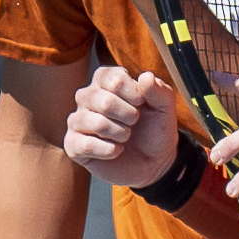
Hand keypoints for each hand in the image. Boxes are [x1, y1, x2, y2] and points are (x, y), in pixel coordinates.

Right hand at [65, 67, 179, 187]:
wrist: (152, 162)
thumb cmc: (155, 128)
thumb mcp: (165, 108)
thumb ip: (159, 90)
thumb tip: (145, 77)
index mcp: (106, 81)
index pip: (114, 79)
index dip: (134, 94)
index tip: (142, 103)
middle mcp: (87, 97)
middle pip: (104, 101)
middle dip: (128, 116)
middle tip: (134, 122)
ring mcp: (78, 121)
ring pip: (95, 123)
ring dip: (119, 133)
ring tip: (126, 137)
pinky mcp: (73, 144)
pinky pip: (84, 145)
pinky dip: (108, 150)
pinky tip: (117, 150)